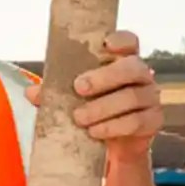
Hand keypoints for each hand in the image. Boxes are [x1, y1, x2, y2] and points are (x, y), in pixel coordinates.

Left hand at [24, 30, 162, 159]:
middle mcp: (142, 76)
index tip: (105, 45)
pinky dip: (114, 126)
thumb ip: (55, 92)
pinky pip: (137, 121)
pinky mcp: (153, 121)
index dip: (121, 40)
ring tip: (80, 118)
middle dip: (104, 77)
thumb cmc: (93, 110)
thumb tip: (31, 91)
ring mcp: (150, 98)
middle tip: (79, 88)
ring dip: (103, 107)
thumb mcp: (73, 99)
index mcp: (124, 61)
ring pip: (132, 97)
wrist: (112, 145)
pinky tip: (96, 131)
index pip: (130, 41)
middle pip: (132, 67)